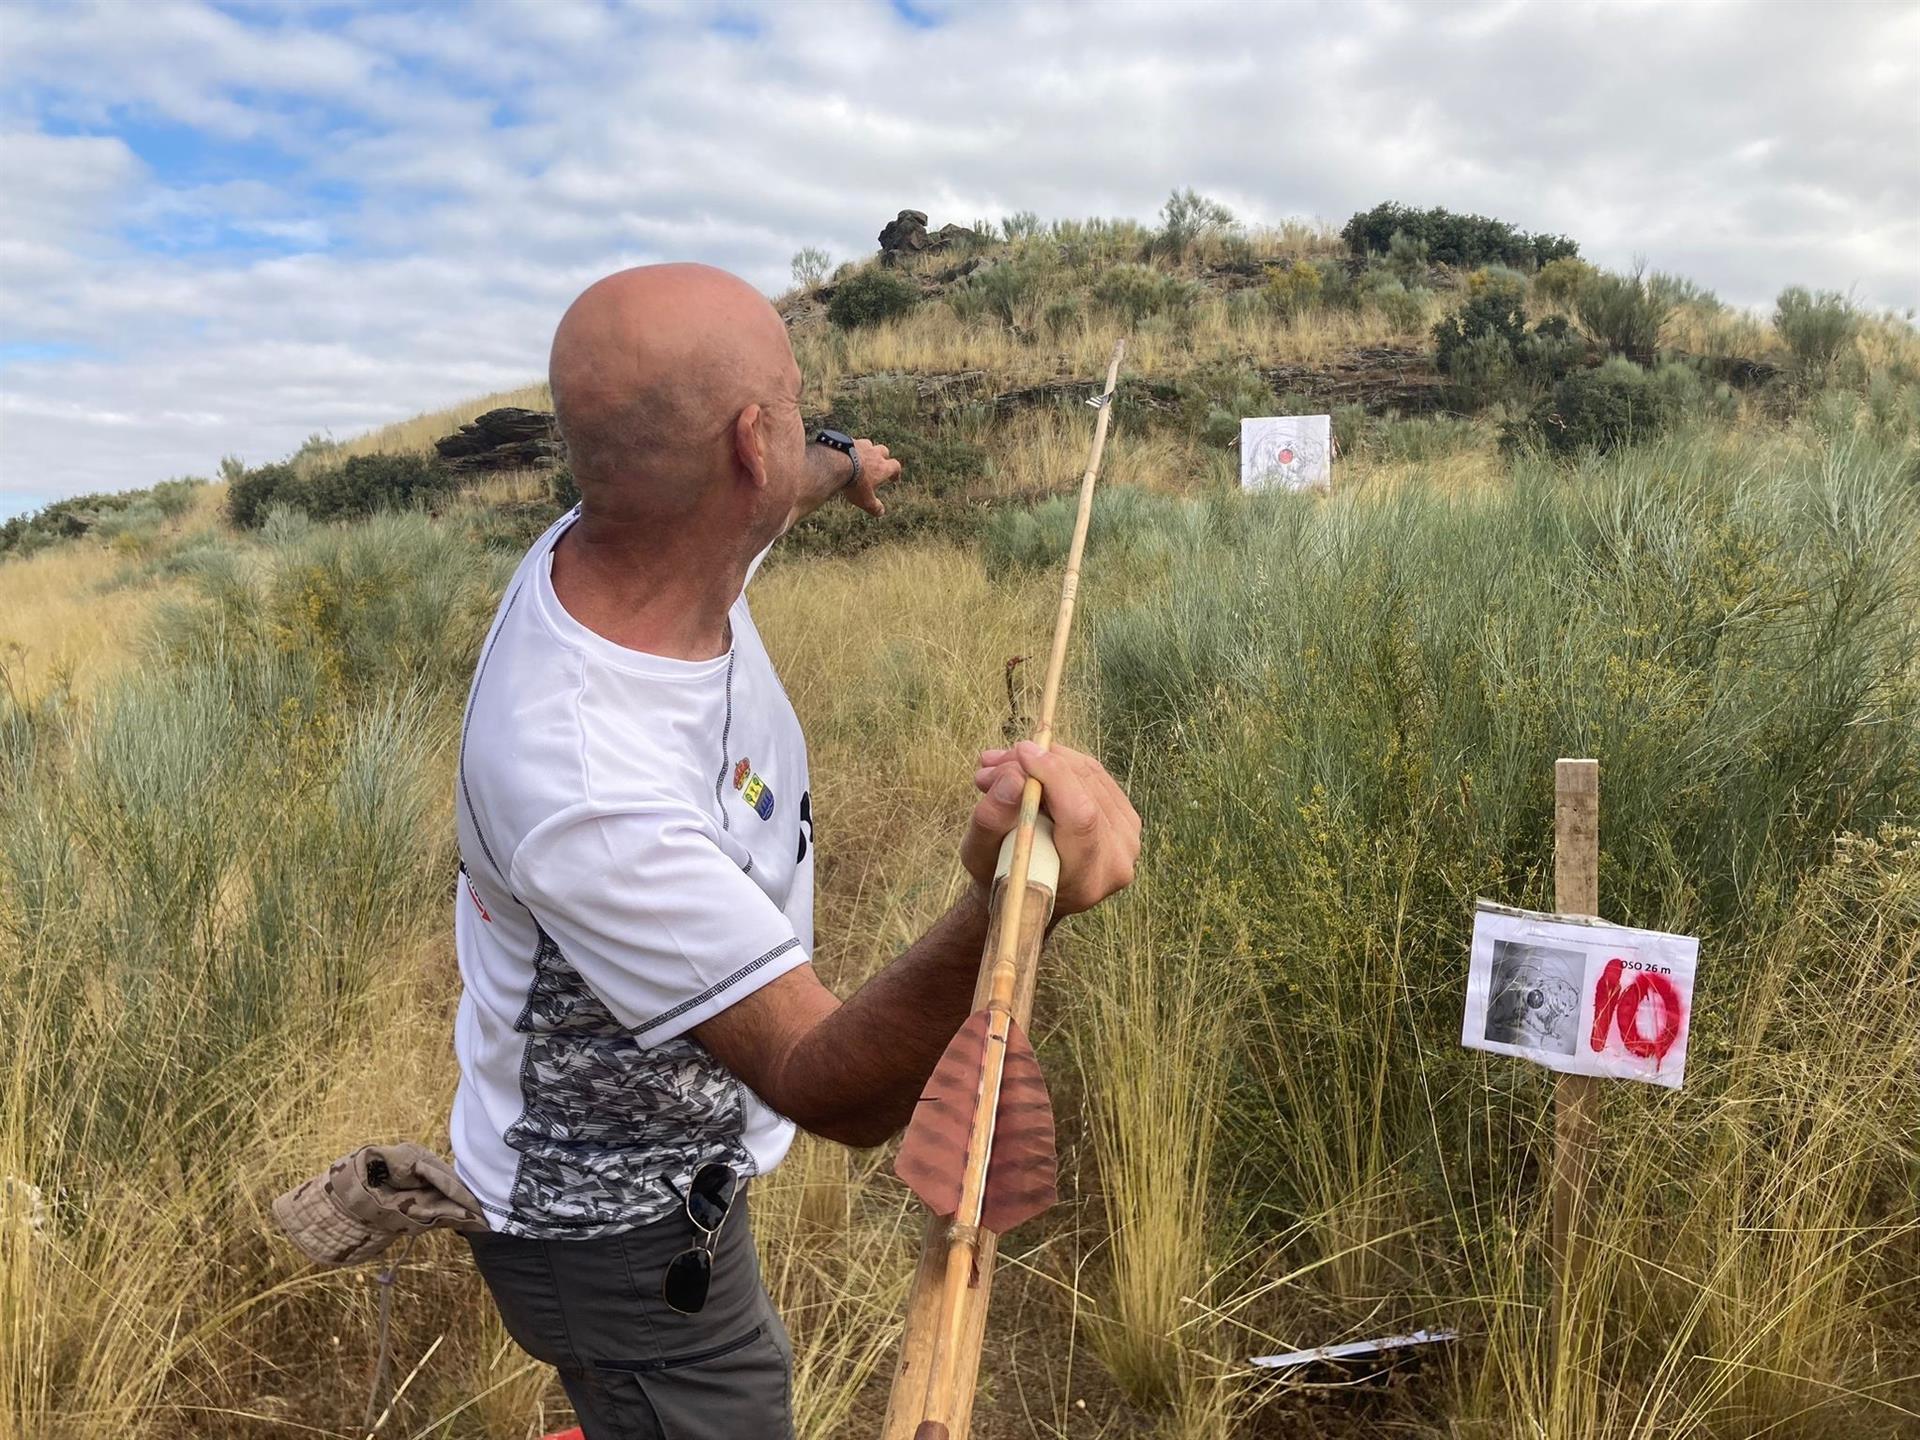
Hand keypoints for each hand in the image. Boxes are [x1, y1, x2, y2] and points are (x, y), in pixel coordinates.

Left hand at [845, 438, 898, 516]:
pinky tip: (843, 455)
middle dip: (882, 457)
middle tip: (878, 465)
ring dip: (866, 451)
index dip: (896, 472)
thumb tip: (881, 513)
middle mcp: (874, 453)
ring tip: (859, 459)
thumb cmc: (854, 483)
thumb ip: (874, 507)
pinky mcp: (846, 440)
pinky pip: (850, 442)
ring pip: (868, 444)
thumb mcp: (865, 500)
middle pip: (884, 451)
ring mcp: (860, 444)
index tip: (893, 478)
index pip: (895, 466)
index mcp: (882, 467)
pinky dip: (849, 448)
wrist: (836, 463)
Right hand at [962, 740, 1139, 916]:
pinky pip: (1093, 774)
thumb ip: (993, 819)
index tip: (1018, 753)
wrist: (1027, 891)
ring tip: (1000, 767)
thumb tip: (1014, 775)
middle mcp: (1116, 861)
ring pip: (1089, 773)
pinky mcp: (1127, 818)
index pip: (1080, 815)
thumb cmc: (1001, 877)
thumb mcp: (981, 855)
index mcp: (1085, 881)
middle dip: (1036, 765)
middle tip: (991, 765)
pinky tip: (1026, 768)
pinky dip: (1058, 764)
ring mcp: (1128, 839)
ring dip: (1043, 760)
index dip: (1052, 775)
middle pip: (1084, 788)